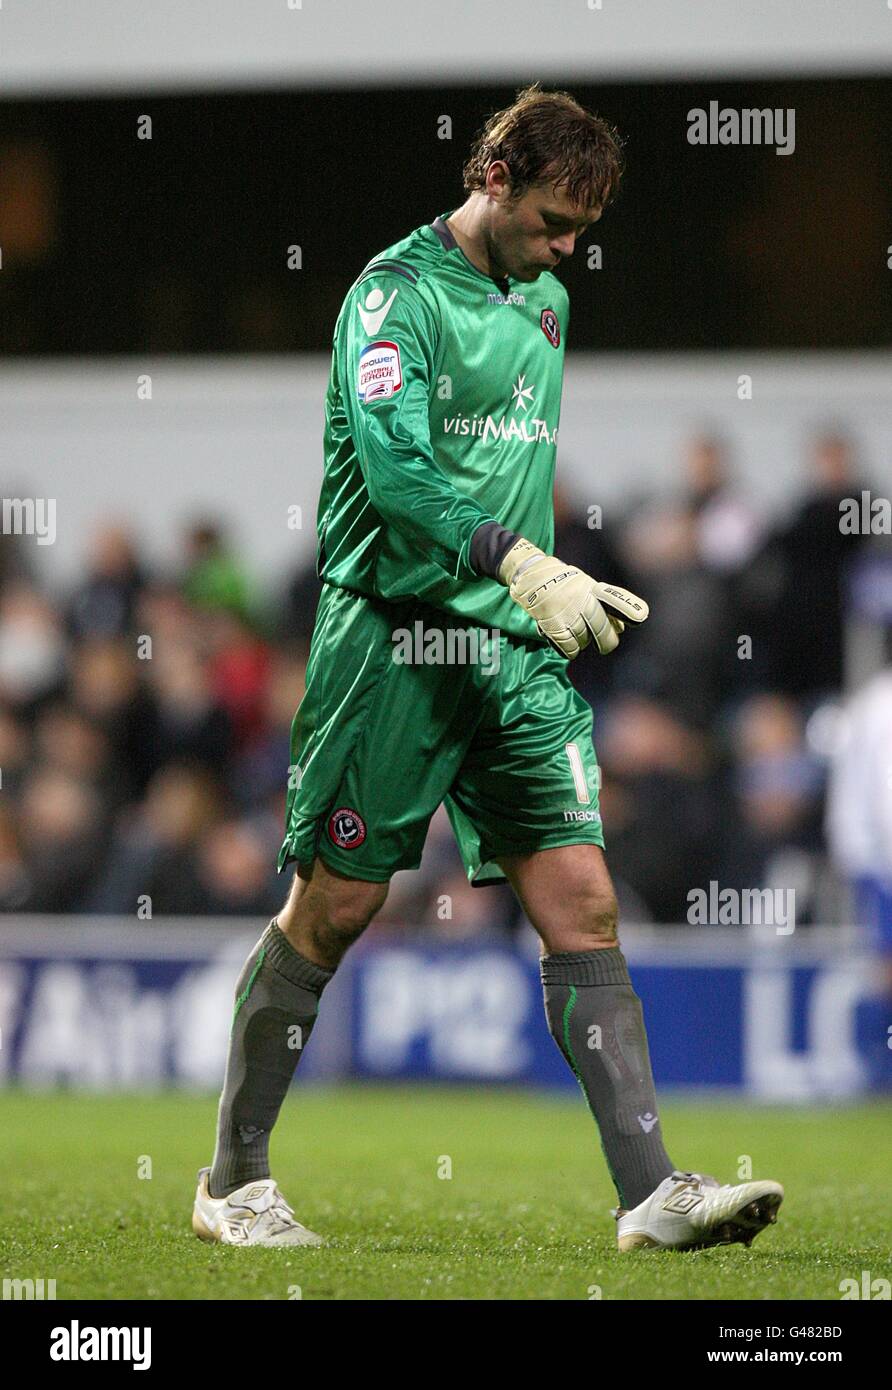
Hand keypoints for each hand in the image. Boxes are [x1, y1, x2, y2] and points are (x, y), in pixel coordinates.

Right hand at [498, 538, 648, 659]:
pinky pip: (569, 647)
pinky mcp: (552, 623)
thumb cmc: (560, 582)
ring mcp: (566, 612)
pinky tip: (567, 644)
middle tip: (606, 647)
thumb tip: (621, 627)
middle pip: (602, 629)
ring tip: (575, 634)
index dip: (628, 609)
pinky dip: (570, 650)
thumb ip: (602, 603)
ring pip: (585, 640)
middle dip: (607, 642)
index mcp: (591, 588)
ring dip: (582, 642)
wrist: (529, 573)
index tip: (641, 617)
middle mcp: (581, 599)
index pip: (614, 599)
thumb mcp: (584, 584)